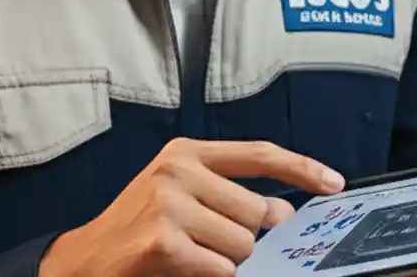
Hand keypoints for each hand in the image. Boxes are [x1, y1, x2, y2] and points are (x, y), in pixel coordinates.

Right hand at [39, 138, 345, 275]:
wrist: (82, 263)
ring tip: (190, 255)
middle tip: (208, 243)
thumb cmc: (138, 230)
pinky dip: (211, 276)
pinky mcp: (164, 241)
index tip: (334, 182)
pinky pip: (221, 269)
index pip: (260, 153)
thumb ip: (230, 195)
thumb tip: (282, 211)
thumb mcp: (181, 196)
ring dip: (225, 261)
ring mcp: (169, 204)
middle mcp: (177, 171)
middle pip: (256, 210)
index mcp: (186, 153)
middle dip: (245, 237)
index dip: (302, 168)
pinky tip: (181, 268)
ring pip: (243, 244)